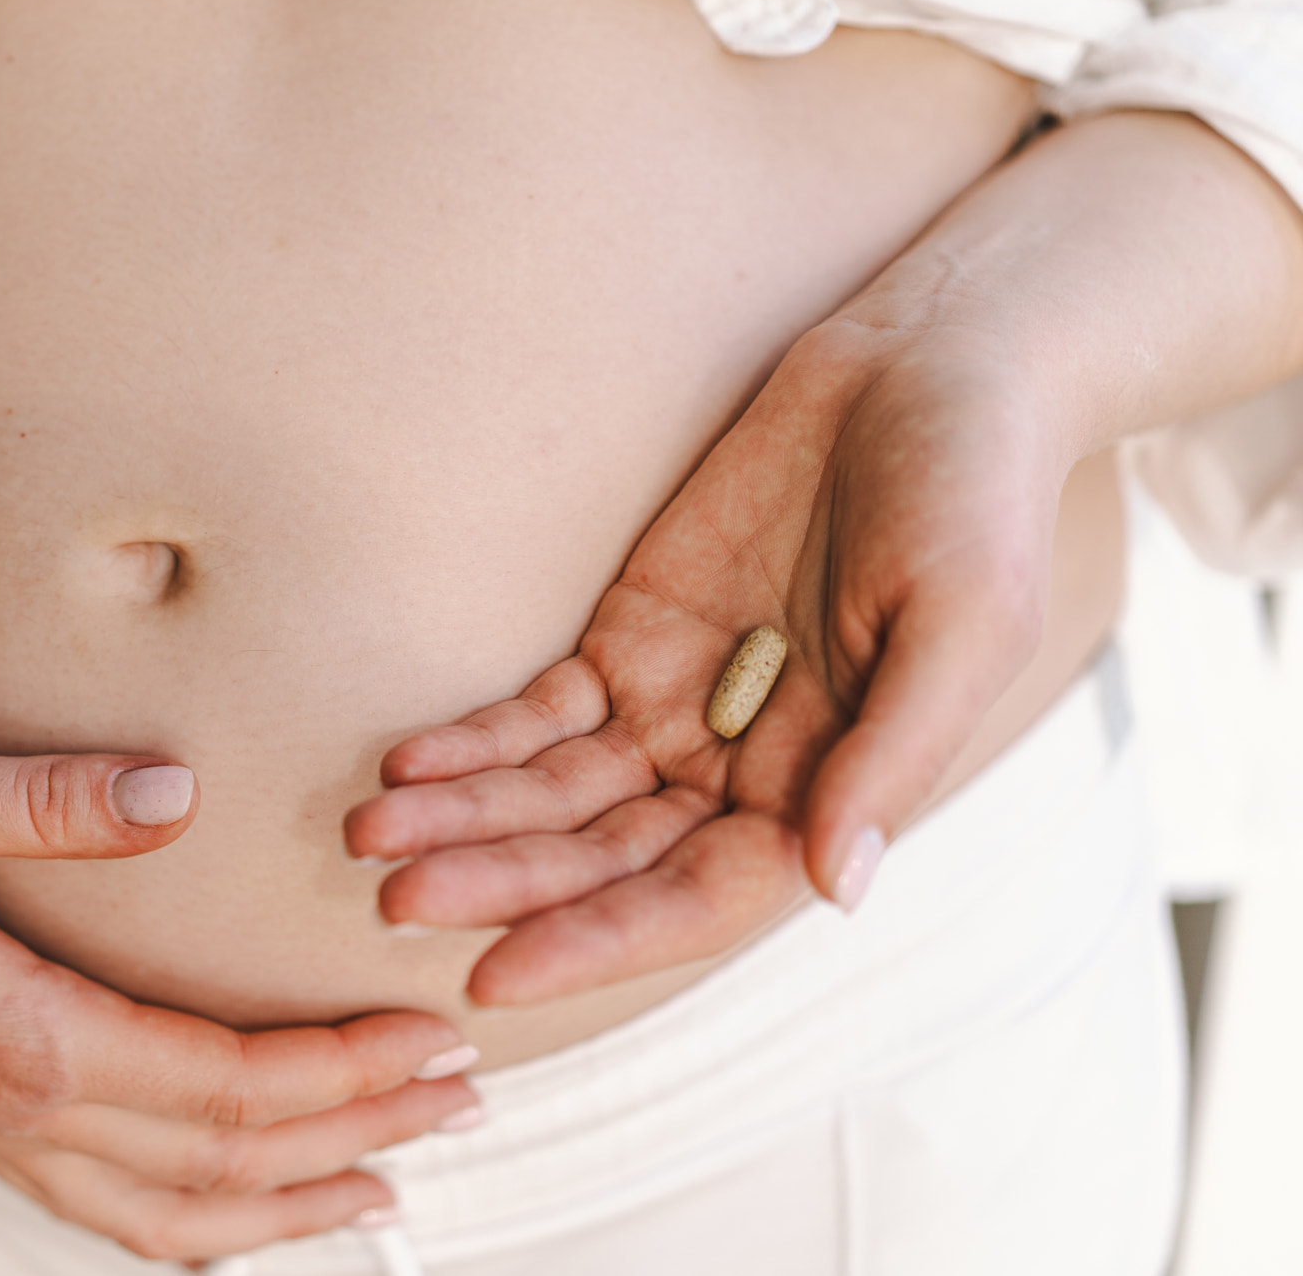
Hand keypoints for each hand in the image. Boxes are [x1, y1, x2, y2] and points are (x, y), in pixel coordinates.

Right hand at [0, 250, 476, 1263]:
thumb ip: (48, 795)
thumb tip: (179, 790)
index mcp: (21, 1039)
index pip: (225, 1088)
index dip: (340, 1074)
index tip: (430, 1041)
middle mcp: (19, 1108)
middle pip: (224, 1166)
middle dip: (353, 1138)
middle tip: (461, 1101)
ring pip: (172, 1215)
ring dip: (290, 1203)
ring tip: (391, 1181)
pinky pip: (111, 1209)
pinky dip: (200, 1224)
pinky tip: (249, 1209)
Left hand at [344, 112, 1302, 1009]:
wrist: (923, 371)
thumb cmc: (971, 503)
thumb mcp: (962, 625)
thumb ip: (894, 758)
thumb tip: (836, 887)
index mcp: (825, 797)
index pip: (696, 899)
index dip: (601, 941)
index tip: (499, 973)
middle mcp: (740, 774)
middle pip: (602, 856)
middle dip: (503, 880)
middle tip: (398, 896)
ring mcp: (675, 707)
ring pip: (554, 792)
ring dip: (466, 818)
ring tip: (373, 831)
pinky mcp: (627, 640)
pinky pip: (538, 712)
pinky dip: (475, 741)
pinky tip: (409, 761)